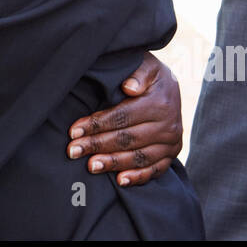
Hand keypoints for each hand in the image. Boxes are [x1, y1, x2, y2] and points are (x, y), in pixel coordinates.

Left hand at [67, 51, 182, 186]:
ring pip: (139, 157)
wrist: (171, 88)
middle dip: (97, 145)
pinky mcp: (172, 154)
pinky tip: (119, 180)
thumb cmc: (149, 75)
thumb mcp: (147, 65)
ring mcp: (171, 142)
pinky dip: (138, 177)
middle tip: (73, 151)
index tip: (74, 131)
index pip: (122, 117)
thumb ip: (139, 72)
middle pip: (127, 139)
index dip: (97, 124)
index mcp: (160, 103)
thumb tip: (129, 87)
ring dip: (113, 163)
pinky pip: (155, 170)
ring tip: (90, 166)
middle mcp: (168, 125)